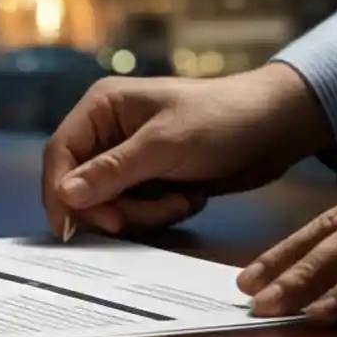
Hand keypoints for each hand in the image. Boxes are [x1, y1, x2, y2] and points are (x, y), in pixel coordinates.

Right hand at [42, 64, 330, 238]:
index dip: (59, 191)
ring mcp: (129, 158)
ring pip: (108, 204)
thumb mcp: (164, 146)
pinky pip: (134, 210)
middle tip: (148, 214)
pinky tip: (189, 199)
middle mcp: (108, 131)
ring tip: (181, 200)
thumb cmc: (221, 120)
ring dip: (143, 213)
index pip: (60, 153)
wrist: (278, 127)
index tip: (68, 229)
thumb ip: (112, 171)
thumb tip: (63, 195)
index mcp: (102, 107)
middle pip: (81, 185)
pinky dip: (159, 214)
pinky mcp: (150, 180)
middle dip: (114, 207)